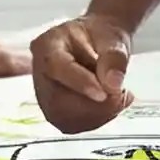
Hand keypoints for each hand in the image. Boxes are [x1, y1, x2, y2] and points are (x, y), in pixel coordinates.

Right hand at [30, 14, 134, 133]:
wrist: (98, 42)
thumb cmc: (101, 35)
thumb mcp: (113, 38)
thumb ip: (114, 58)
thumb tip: (113, 84)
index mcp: (48, 44)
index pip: (57, 67)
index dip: (80, 83)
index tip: (105, 94)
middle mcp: (39, 70)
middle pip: (56, 100)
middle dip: (92, 106)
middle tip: (120, 95)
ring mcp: (44, 92)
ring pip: (61, 117)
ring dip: (96, 115)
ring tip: (118, 97)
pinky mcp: (53, 108)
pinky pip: (69, 124)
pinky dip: (95, 120)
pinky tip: (110, 105)